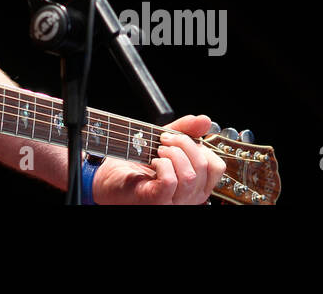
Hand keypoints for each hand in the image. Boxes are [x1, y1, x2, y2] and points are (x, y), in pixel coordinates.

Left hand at [91, 114, 225, 204]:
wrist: (106, 179)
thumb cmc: (134, 165)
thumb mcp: (162, 143)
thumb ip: (184, 131)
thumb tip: (204, 121)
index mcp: (195, 184)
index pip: (216, 166)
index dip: (201, 147)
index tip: (179, 138)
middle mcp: (189, 196)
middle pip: (205, 167)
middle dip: (185, 144)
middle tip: (164, 140)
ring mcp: (174, 201)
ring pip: (190, 175)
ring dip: (173, 154)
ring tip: (157, 151)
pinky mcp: (156, 201)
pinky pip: (170, 181)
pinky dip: (162, 165)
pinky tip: (152, 162)